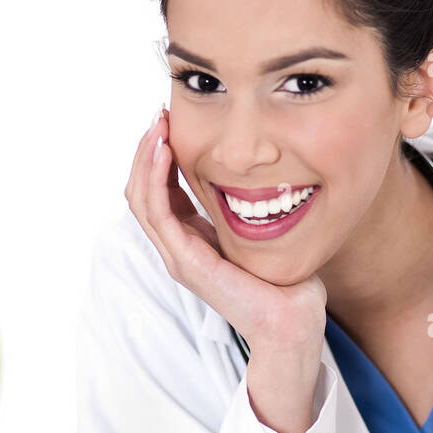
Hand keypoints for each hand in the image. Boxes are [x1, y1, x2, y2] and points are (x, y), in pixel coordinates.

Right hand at [123, 109, 326, 354]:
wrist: (292, 317)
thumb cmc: (283, 279)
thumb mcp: (256, 230)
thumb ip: (243, 206)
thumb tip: (250, 172)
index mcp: (190, 239)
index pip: (156, 191)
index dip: (157, 156)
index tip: (170, 121)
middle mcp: (177, 248)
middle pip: (140, 192)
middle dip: (146, 150)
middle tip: (159, 116)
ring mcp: (178, 257)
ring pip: (141, 200)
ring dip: (146, 158)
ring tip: (158, 126)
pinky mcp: (187, 263)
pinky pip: (158, 213)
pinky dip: (155, 179)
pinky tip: (165, 152)